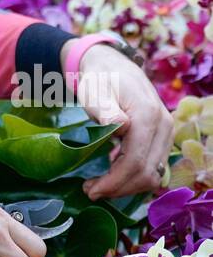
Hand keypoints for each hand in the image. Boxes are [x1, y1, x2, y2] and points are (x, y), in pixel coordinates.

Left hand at [71, 45, 174, 200]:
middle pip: (147, 173)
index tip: (91, 190)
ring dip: (127, 186)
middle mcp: (164, 126)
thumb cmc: (100, 79)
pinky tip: (113, 175)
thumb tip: (121, 127)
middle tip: (91, 190)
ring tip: (99, 186)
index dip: (114, 182)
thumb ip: (107, 110)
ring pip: (153, 175)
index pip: (135, 162)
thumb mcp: (96, 91)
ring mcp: (166, 132)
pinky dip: (134, 177)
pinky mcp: (162, 137)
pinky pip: (153, 167)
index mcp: (148, 116)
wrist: (113, 65)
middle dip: (119, 188)